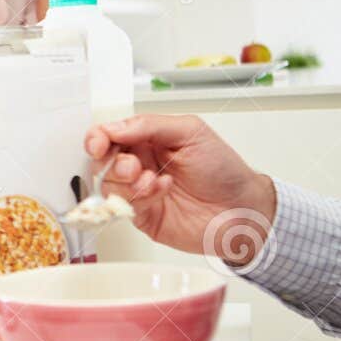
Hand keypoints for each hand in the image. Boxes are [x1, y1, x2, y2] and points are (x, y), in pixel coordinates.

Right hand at [85, 115, 276, 262]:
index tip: (99, 144)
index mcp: (148, 140)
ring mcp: (140, 191)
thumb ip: (149, 125)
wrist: (242, 209)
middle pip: (102, 162)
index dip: (98, 138)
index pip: (109, 135)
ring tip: (152, 181)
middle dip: (112, 163)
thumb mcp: (191, 131)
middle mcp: (140, 165)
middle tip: (132, 166)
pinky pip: (123, 207)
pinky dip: (139, 198)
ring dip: (126, 182)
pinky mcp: (144, 216)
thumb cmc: (224, 170)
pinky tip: (161, 192)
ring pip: (108, 186)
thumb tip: (114, 127)